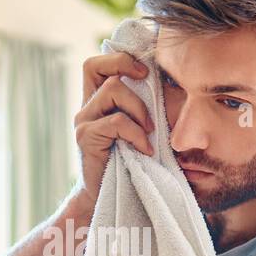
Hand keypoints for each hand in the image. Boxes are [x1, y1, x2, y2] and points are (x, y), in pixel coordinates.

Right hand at [74, 53, 156, 205]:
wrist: (109, 198)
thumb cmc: (129, 164)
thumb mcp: (138, 130)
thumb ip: (142, 108)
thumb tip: (172, 86)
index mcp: (96, 103)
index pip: (96, 65)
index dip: (118, 58)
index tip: (145, 70)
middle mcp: (85, 108)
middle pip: (94, 66)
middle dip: (125, 66)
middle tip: (147, 79)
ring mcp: (83, 122)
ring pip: (112, 90)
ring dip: (139, 107)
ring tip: (150, 131)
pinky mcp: (86, 138)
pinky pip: (117, 122)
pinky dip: (136, 133)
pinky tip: (145, 149)